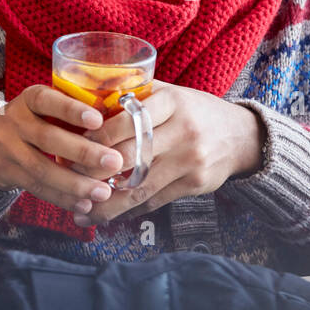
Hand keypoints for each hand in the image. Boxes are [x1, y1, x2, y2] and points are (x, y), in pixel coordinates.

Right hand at [0, 85, 126, 214]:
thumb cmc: (32, 121)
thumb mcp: (43, 108)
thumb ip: (70, 112)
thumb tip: (117, 121)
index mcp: (28, 99)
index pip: (46, 100)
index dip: (71, 110)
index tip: (99, 119)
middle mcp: (14, 121)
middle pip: (47, 138)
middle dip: (83, 152)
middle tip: (114, 161)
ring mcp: (8, 149)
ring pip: (42, 169)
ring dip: (75, 183)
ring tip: (102, 192)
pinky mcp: (7, 174)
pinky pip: (37, 188)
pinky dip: (62, 198)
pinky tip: (83, 204)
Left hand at [73, 80, 263, 228]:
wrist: (241, 136)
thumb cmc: (195, 111)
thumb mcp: (171, 94)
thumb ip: (136, 95)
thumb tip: (89, 101)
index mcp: (173, 102)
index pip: (129, 121)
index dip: (99, 136)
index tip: (75, 144)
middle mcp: (184, 131)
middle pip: (131, 156)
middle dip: (95, 171)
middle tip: (67, 178)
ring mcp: (191, 160)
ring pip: (140, 187)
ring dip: (106, 203)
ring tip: (81, 212)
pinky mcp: (195, 184)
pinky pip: (154, 201)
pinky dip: (128, 210)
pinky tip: (107, 215)